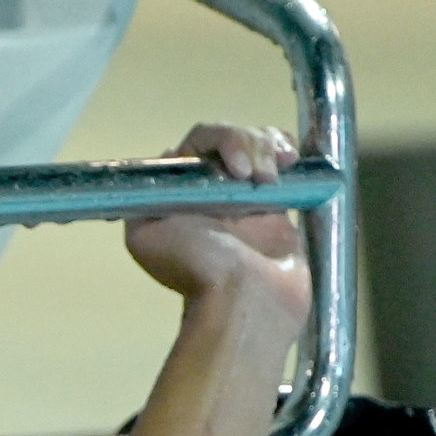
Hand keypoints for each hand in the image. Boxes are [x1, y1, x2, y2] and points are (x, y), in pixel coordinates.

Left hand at [123, 123, 309, 325]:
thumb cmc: (198, 268)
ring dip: (268, 149)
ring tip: (272, 180)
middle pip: (229, 137)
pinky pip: (279, 156)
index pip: (198, 142)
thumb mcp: (144, 237)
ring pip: (257, 141)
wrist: (250, 298)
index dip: (219, 143)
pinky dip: (286, 149)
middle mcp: (210, 187)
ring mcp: (243, 192)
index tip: (235, 169)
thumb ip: (144, 198)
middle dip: (247, 145)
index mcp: (178, 191)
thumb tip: (167, 161)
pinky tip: (291, 162)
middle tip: (257, 178)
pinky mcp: (275, 199)